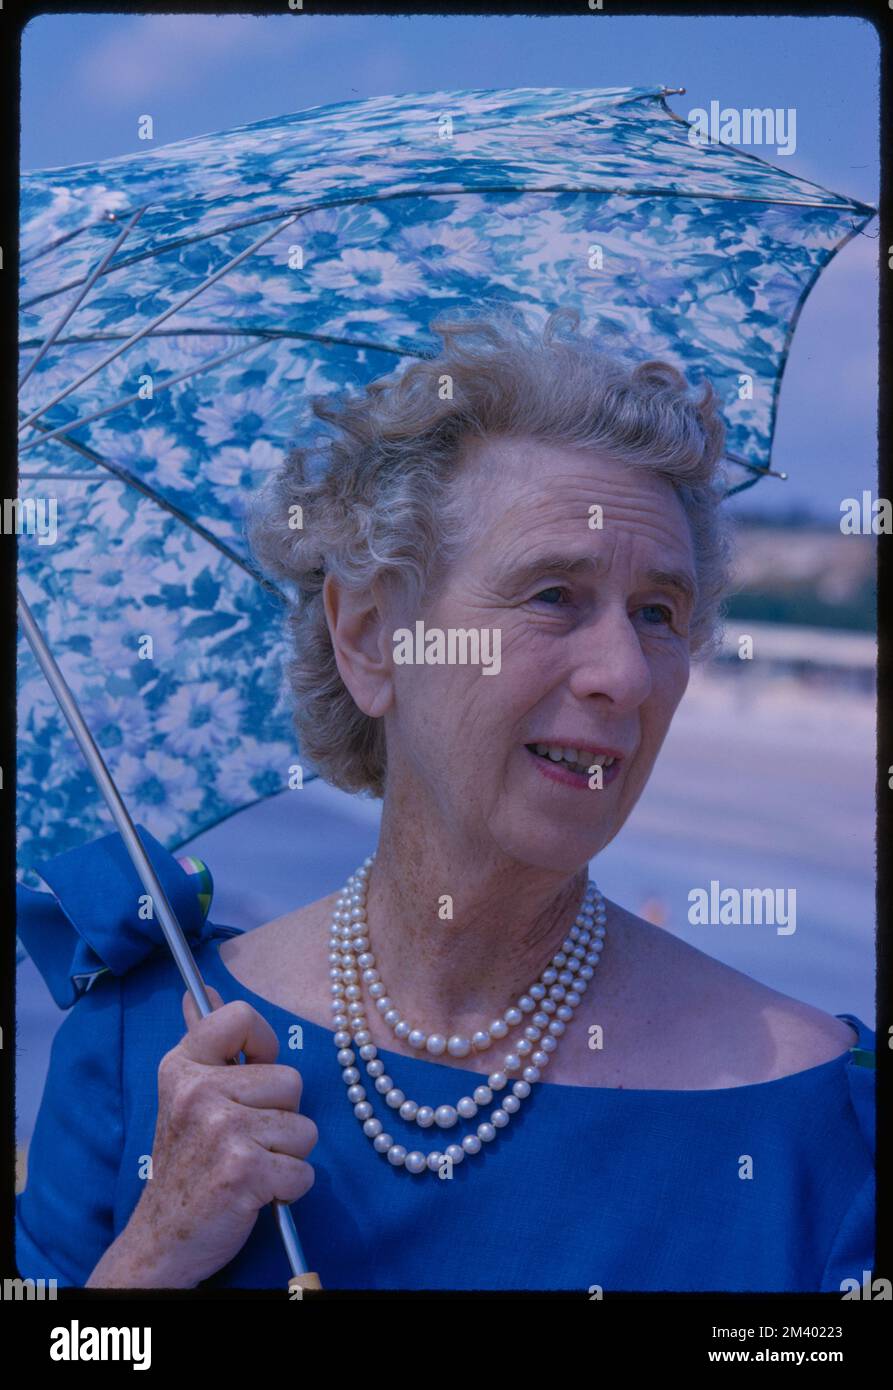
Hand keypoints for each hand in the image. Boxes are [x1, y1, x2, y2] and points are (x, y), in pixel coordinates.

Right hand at [88, 988, 316, 1287]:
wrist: (163, 1238)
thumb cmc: (186, 1162)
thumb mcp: (182, 1093)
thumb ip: (201, 1040)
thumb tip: (203, 988)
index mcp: (183, 1066)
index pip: (240, 1017)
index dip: (263, 1044)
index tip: (253, 1070)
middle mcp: (199, 1092)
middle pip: (291, 1081)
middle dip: (281, 1116)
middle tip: (245, 1140)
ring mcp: (221, 1130)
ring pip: (305, 1128)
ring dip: (287, 1155)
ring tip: (251, 1165)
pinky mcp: (244, 1171)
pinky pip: (304, 1171)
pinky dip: (289, 1189)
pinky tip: (257, 1192)